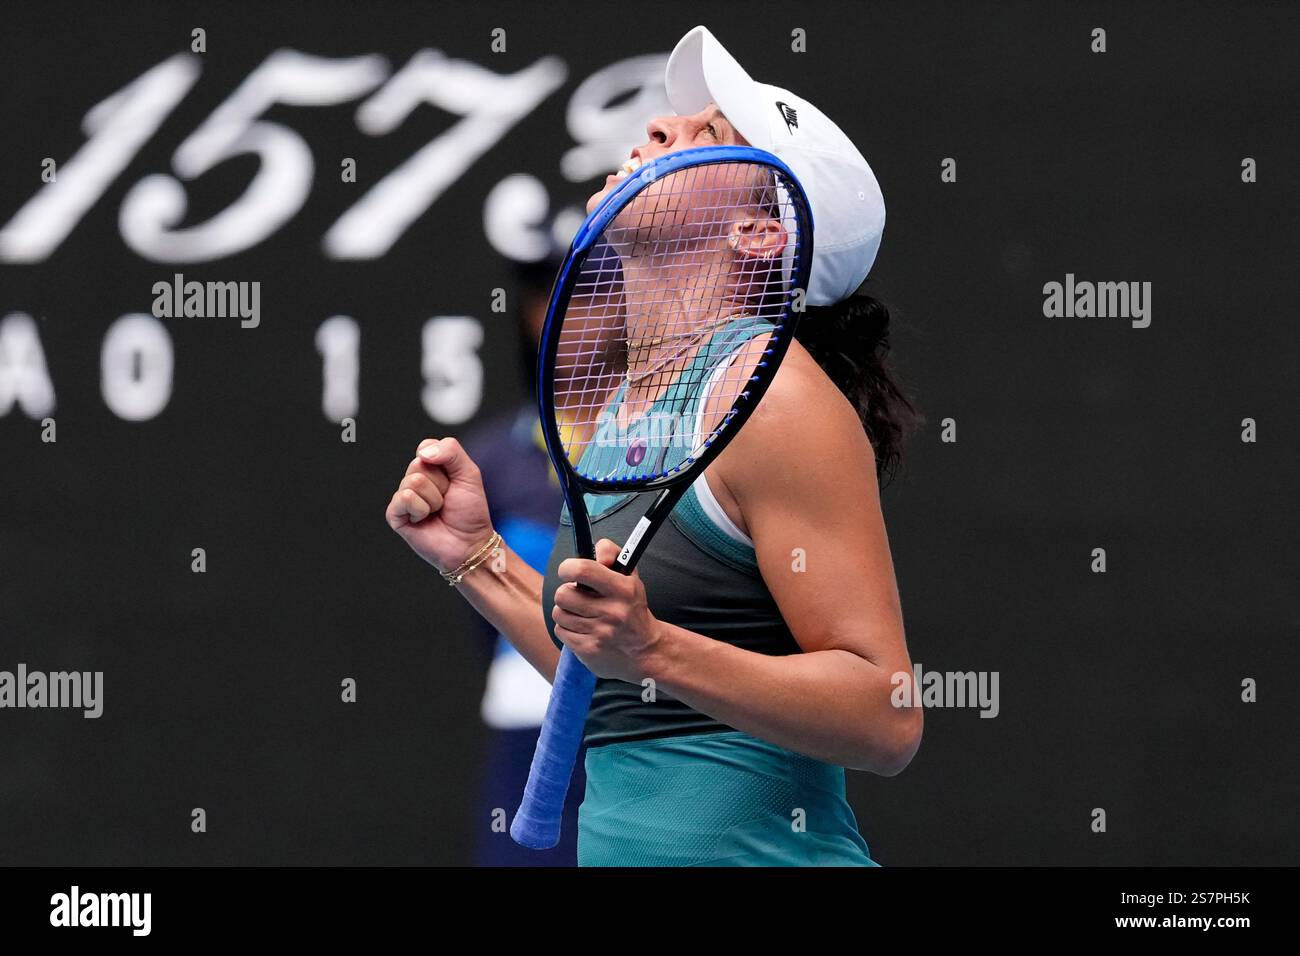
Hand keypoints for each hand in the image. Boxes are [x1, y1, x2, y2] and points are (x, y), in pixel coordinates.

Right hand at [385, 437, 494, 572]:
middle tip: (447, 499)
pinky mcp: (395, 514)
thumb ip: (451, 451)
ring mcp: (404, 497)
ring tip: (438, 511)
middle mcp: (414, 480)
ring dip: (434, 499)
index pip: (426, 447)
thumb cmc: (470, 511)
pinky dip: (421, 509)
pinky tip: (424, 520)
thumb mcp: (469, 474)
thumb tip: (423, 452)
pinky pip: (404, 498)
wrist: (469, 543)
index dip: (443, 462)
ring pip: (413, 481)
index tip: (454, 480)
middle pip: (419, 464)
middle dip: (440, 483)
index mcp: (431, 468)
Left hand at [552, 539, 664, 681]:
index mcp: (623, 589)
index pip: (583, 570)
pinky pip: (560, 632)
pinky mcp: (589, 650)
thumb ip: (611, 553)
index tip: (568, 570)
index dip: (567, 567)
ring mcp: (600, 633)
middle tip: (578, 596)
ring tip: (582, 614)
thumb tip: (596, 552)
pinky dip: (568, 629)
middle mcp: (613, 612)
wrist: (645, 651)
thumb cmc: (632, 607)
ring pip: (559, 613)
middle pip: (563, 594)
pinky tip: (583, 629)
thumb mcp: (630, 576)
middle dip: (567, 593)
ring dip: (567, 612)